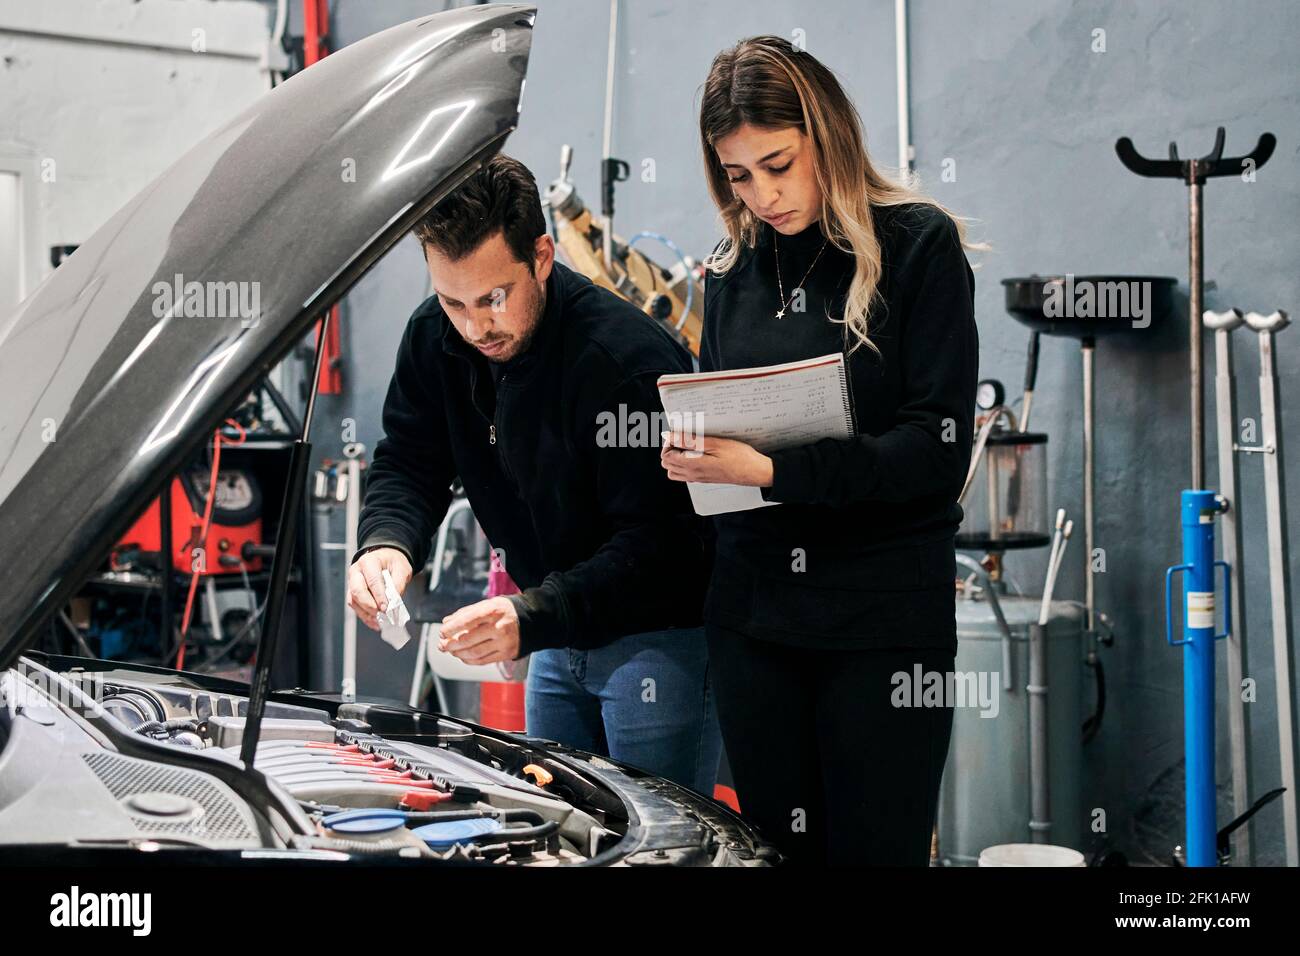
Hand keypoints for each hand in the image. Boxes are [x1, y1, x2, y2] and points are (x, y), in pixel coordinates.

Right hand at [346, 547, 412, 630]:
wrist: (387, 559)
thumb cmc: (393, 563)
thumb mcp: (402, 569)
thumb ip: (399, 584)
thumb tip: (393, 602)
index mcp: (369, 561)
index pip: (372, 580)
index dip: (379, 595)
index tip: (386, 608)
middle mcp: (357, 571)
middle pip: (358, 590)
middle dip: (369, 605)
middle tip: (381, 614)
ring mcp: (352, 582)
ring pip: (354, 600)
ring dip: (366, 613)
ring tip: (379, 622)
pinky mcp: (353, 592)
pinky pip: (355, 606)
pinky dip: (364, 616)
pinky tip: (374, 622)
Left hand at [438, 597, 520, 664]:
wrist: (534, 619)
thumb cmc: (505, 610)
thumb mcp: (488, 604)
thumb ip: (467, 613)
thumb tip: (446, 622)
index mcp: (493, 610)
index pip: (467, 621)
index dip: (451, 628)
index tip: (441, 632)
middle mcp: (500, 627)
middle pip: (468, 640)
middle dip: (450, 644)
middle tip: (441, 645)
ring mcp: (504, 642)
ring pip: (474, 653)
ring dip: (458, 654)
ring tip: (451, 651)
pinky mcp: (508, 654)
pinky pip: (483, 661)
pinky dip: (469, 660)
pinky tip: (463, 657)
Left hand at [660, 431, 774, 486]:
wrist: (755, 472)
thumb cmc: (739, 458)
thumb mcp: (715, 444)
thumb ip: (690, 441)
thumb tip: (671, 436)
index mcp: (693, 465)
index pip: (666, 456)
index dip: (670, 443)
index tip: (680, 434)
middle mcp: (693, 474)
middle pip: (667, 464)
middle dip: (671, 449)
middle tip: (684, 438)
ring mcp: (698, 478)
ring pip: (675, 472)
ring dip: (676, 458)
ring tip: (688, 446)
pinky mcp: (705, 479)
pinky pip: (685, 475)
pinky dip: (684, 464)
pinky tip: (697, 454)